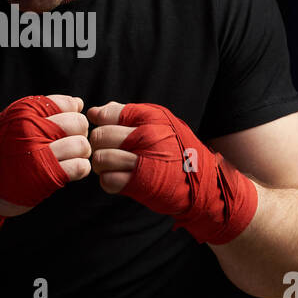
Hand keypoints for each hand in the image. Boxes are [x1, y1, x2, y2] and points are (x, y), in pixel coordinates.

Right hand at [0, 94, 90, 262]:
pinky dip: (80, 169)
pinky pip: (80, 167)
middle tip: (71, 145)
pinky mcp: (45, 175)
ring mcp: (38, 151)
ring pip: (82, 145)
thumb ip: (44, 110)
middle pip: (79, 123)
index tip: (65, 130)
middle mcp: (31, 127)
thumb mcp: (11, 122)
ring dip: (81, 154)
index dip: (72, 117)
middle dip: (80, 134)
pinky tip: (69, 172)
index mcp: (24, 111)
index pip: (67, 104)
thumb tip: (78, 103)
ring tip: (70, 159)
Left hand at [87, 101, 257, 244]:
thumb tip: (93, 112)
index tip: (107, 131)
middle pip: (99, 136)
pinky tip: (119, 179)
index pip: (108, 114)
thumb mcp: (159, 121)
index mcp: (150, 117)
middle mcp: (147, 136)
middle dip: (98, 145)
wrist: (204, 181)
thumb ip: (126, 113)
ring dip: (102, 165)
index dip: (101, 124)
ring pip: (100, 159)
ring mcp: (144, 161)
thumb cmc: (177, 148)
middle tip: (107, 150)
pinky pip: (107, 181)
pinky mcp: (141, 185)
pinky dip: (109, 182)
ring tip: (112, 166)